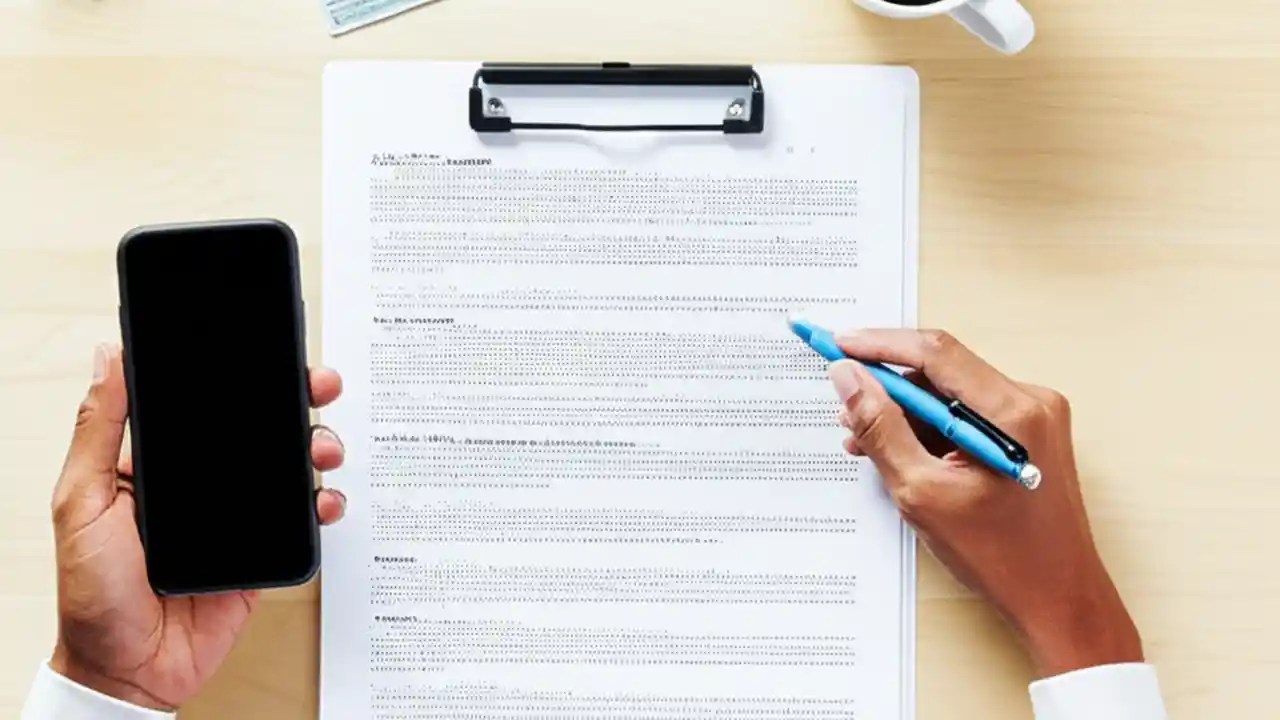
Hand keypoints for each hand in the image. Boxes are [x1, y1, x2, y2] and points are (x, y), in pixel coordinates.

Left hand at [48, 343, 347, 710]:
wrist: (130, 671)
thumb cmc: (92, 595)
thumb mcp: (83, 502)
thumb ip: (99, 431)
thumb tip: (109, 359)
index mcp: (159, 463)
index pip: (206, 405)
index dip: (241, 374)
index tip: (270, 351)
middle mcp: (203, 485)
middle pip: (260, 428)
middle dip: (299, 399)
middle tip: (319, 385)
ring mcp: (238, 517)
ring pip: (290, 468)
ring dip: (318, 448)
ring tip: (324, 450)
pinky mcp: (264, 551)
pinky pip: (303, 520)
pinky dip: (324, 505)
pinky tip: (325, 500)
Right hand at [828, 329, 1141, 676]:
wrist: (1058, 598)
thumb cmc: (1001, 556)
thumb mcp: (921, 492)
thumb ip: (880, 428)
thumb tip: (849, 379)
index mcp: (1013, 412)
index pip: (935, 353)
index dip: (879, 345)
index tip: (838, 343)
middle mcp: (1031, 403)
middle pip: (943, 371)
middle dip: (889, 387)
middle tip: (845, 406)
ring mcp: (1036, 418)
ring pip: (953, 394)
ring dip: (908, 413)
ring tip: (867, 443)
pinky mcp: (1031, 435)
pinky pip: (970, 414)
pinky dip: (933, 429)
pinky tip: (904, 454)